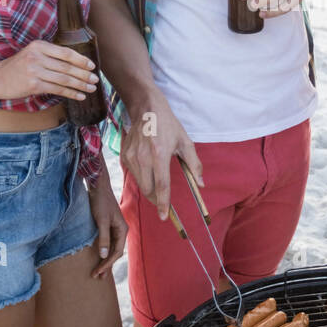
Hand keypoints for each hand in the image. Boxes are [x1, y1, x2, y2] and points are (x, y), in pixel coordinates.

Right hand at [0, 39, 97, 100]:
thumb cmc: (17, 67)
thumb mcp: (32, 54)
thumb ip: (50, 56)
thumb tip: (75, 63)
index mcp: (39, 46)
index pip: (66, 52)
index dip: (82, 60)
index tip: (92, 66)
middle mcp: (37, 56)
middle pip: (67, 66)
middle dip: (84, 74)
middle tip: (95, 79)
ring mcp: (35, 70)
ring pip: (65, 78)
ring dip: (81, 85)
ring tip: (91, 88)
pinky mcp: (34, 85)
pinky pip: (58, 89)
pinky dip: (71, 93)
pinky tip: (80, 96)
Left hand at [87, 176, 126, 277]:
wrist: (98, 186)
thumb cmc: (100, 202)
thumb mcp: (101, 220)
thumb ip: (103, 238)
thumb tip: (104, 255)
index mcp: (123, 229)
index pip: (117, 252)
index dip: (107, 264)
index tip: (97, 272)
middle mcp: (121, 230)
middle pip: (116, 252)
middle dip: (107, 265)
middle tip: (97, 277)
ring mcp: (115, 228)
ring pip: (112, 249)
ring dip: (105, 260)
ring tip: (98, 273)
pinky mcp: (108, 226)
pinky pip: (108, 243)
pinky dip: (103, 252)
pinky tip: (98, 257)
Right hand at [119, 97, 202, 220]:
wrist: (146, 109)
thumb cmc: (168, 125)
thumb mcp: (185, 142)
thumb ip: (194, 164)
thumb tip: (201, 184)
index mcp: (160, 154)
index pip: (161, 186)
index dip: (163, 204)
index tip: (165, 217)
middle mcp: (143, 157)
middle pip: (148, 190)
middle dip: (156, 199)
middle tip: (163, 201)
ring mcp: (132, 156)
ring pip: (140, 184)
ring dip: (149, 190)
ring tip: (157, 183)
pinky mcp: (125, 155)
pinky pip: (134, 175)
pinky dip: (142, 178)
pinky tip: (148, 169)